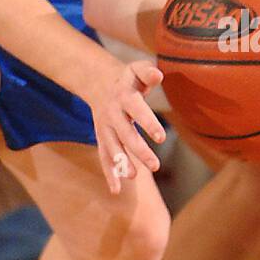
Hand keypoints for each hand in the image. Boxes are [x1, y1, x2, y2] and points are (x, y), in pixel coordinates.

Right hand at [87, 60, 166, 194]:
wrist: (98, 83)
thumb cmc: (128, 79)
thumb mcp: (136, 69)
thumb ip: (148, 71)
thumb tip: (159, 74)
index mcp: (124, 97)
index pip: (137, 111)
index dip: (148, 123)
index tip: (161, 137)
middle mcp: (112, 114)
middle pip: (125, 134)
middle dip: (139, 150)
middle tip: (155, 166)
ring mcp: (105, 128)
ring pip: (112, 148)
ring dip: (121, 163)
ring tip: (134, 177)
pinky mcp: (102, 139)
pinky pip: (104, 157)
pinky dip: (109, 173)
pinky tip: (116, 190)